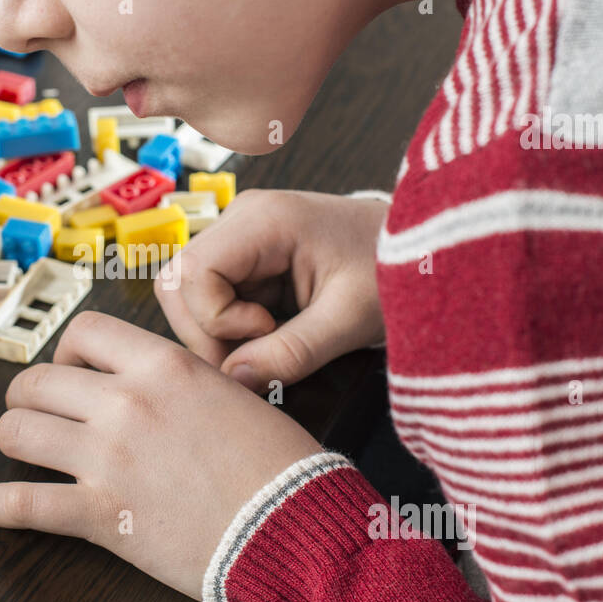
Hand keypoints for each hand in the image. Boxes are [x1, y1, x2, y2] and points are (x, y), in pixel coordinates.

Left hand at [0, 311, 322, 599]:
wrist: (292, 527)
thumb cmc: (280, 467)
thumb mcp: (236, 395)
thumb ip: (187, 383)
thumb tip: (162, 386)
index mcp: (163, 365)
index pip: (84, 332)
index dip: (67, 352)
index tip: (72, 371)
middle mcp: (125, 402)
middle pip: (37, 381)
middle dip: (29, 397)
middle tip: (38, 413)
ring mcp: (106, 457)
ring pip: (16, 431)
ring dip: (13, 440)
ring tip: (24, 451)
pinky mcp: (99, 514)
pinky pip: (21, 502)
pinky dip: (3, 506)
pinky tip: (4, 507)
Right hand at [155, 189, 387, 392]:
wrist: (424, 251)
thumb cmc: (394, 271)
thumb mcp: (350, 319)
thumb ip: (292, 353)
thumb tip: (236, 381)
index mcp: (264, 220)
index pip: (191, 274)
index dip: (216, 319)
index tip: (268, 332)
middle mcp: (241, 220)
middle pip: (178, 283)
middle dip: (207, 332)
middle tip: (258, 358)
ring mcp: (241, 238)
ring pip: (189, 295)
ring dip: (218, 334)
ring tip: (270, 347)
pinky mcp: (247, 259)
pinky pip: (213, 300)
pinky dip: (234, 330)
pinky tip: (274, 336)